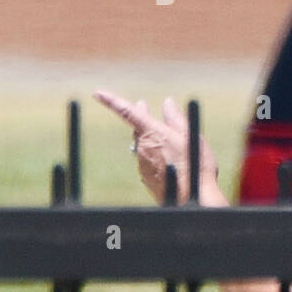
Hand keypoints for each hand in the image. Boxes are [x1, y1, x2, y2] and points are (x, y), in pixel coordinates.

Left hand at [93, 90, 219, 204]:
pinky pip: (147, 160)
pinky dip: (155, 155)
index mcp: (152, 133)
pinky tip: (169, 160)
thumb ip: (176, 118)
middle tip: (144, 106)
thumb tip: (168, 103)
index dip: (111, 101)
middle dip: (140, 117)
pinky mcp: (144, 177)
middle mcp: (142, 147)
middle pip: (137, 128)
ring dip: (151, 138)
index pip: (128, 112)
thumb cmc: (195, 165)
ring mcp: (142, 163)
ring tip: (166, 137)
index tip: (97, 93)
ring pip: (143, 145)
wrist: (192, 198)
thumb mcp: (191, 136)